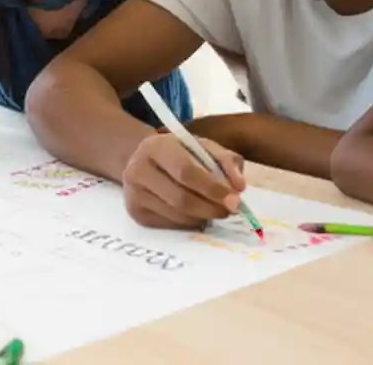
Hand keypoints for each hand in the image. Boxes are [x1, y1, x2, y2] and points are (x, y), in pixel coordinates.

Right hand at [122, 133, 245, 228]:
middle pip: (181, 198)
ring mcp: (134, 194)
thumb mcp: (202, 147)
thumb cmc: (179, 152)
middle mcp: (137, 170)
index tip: (234, 198)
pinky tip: (197, 213)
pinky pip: (170, 225)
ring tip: (215, 209)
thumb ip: (225, 161)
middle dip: (211, 207)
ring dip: (203, 216)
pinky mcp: (136, 213)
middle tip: (230, 210)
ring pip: (177, 215)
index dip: (212, 188)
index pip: (186, 171)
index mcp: (155, 147)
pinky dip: (190, 222)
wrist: (144, 161)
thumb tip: (239, 187)